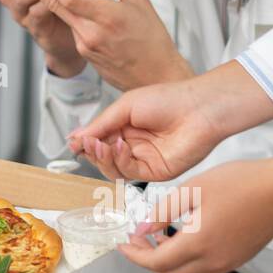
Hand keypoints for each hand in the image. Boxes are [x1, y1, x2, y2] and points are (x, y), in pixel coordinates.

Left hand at [7, 0, 192, 90]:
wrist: (155, 78)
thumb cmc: (153, 39)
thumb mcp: (140, 2)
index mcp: (106, 17)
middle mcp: (89, 33)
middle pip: (54, 4)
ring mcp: (84, 45)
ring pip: (61, 14)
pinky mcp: (83, 52)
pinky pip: (71, 26)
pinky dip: (64, 10)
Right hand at [69, 61, 272, 181]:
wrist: (198, 108)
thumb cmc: (167, 100)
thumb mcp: (125, 107)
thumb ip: (100, 124)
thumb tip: (75, 137)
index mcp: (125, 128)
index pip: (98, 141)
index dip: (85, 143)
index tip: (74, 142)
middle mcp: (133, 146)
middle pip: (102, 157)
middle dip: (92, 151)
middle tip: (87, 143)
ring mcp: (144, 160)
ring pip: (113, 169)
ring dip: (102, 158)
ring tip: (100, 145)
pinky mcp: (156, 171)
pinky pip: (130, 173)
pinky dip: (120, 161)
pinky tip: (121, 146)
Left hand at [119, 154, 272, 272]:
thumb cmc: (239, 183)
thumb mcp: (192, 190)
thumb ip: (162, 212)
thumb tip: (142, 229)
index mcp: (197, 244)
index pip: (155, 263)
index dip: (135, 255)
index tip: (124, 244)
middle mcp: (212, 261)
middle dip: (149, 259)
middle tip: (140, 239)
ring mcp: (228, 264)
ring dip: (170, 262)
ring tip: (162, 236)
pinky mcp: (239, 260)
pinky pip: (206, 271)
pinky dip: (189, 261)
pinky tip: (187, 236)